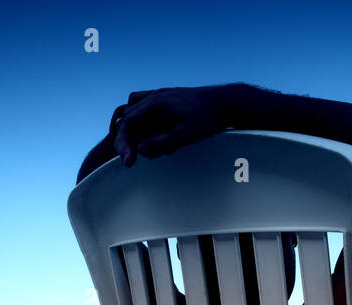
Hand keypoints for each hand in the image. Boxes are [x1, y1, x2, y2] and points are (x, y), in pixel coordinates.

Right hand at [112, 84, 249, 166]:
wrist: (227, 102)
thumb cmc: (208, 117)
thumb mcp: (185, 136)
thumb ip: (161, 143)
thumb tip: (141, 149)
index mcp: (156, 103)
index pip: (128, 123)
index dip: (124, 143)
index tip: (128, 161)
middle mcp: (156, 97)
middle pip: (129, 118)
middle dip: (128, 140)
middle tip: (131, 160)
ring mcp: (162, 97)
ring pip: (136, 112)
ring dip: (136, 131)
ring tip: (147, 149)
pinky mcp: (170, 100)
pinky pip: (148, 110)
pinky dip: (146, 124)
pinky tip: (157, 138)